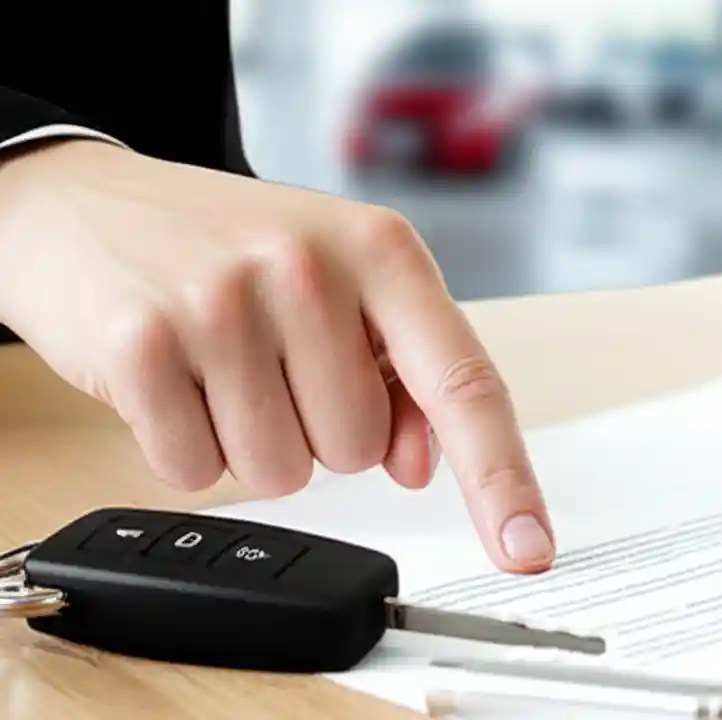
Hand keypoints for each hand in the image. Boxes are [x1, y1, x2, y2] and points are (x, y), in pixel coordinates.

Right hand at [0, 139, 553, 572]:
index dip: (502, 478)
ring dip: (253, 443)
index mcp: (382, 250)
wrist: (87, 203)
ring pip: (281, 473)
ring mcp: (223, 302)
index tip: (530, 549)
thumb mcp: (340, 283)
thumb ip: (401, 374)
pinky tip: (174, 379)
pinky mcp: (142, 344)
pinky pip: (195, 470)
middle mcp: (309, 267)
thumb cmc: (231, 248)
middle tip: (273, 364)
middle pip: (359, 450)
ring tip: (222, 367)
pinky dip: (186, 447)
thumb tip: (421, 464)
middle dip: (319, 431)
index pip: (464, 382)